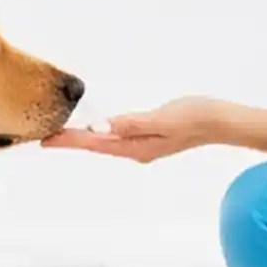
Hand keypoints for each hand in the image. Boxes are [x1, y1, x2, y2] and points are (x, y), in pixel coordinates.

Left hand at [40, 96, 228, 163]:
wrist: (222, 122)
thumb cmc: (195, 117)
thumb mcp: (162, 118)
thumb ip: (131, 124)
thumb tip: (99, 128)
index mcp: (136, 148)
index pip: (94, 144)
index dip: (69, 141)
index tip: (45, 140)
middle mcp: (136, 150)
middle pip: (96, 146)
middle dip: (71, 141)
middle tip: (44, 136)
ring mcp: (144, 145)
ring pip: (105, 143)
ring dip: (84, 139)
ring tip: (63, 133)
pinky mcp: (150, 136)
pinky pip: (117, 136)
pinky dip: (101, 133)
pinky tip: (97, 128)